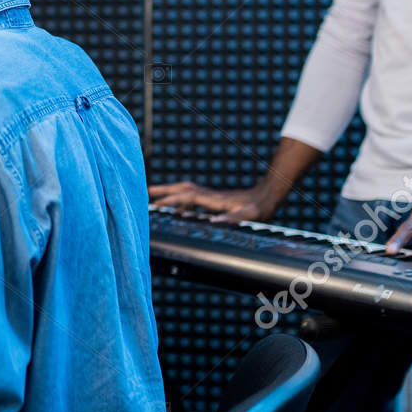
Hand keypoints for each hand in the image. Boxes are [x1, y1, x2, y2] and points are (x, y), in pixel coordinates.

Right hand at [148, 180, 279, 222]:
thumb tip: (215, 221)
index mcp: (213, 200)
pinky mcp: (213, 199)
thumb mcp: (247, 216)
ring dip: (168, 193)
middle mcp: (209, 195)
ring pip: (184, 191)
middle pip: (180, 189)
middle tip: (144, 191)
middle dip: (162, 190)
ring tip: (153, 198)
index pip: (186, 198)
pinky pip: (191, 197)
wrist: (266, 197)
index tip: (156, 204)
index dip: (171, 200)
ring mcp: (210, 196)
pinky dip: (180, 201)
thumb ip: (231, 218)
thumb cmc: (258, 208)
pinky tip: (178, 211)